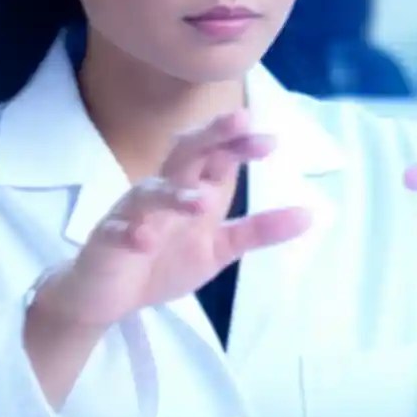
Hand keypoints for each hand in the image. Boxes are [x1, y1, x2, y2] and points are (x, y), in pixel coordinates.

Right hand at [32, 111, 312, 329]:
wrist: (106, 295)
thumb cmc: (162, 260)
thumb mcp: (219, 248)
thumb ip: (259, 230)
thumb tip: (310, 215)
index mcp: (192, 189)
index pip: (217, 155)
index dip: (240, 143)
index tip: (271, 141)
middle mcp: (162, 192)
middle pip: (185, 154)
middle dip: (212, 136)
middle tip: (240, 121)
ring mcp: (132, 214)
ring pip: (151, 193)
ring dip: (176, 195)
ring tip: (202, 201)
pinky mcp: (107, 242)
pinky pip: (117, 232)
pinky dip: (130, 233)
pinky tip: (143, 241)